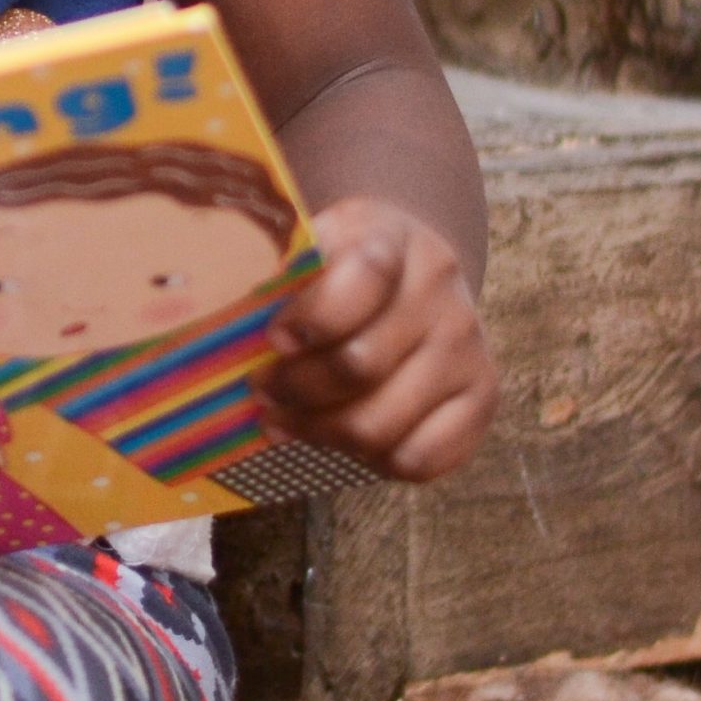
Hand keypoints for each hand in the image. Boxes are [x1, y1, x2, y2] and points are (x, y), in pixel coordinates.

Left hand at [264, 197, 495, 479]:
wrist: (415, 264)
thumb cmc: (343, 259)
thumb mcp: (316, 238)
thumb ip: (281, 269)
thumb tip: (218, 312)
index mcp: (392, 239)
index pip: (363, 277)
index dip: (313, 316)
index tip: (272, 339)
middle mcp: (441, 295)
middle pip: (362, 365)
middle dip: (296, 388)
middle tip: (260, 391)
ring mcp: (467, 350)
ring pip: (384, 423)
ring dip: (320, 432)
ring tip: (283, 422)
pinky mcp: (482, 399)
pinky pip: (423, 459)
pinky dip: (372, 462)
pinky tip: (340, 440)